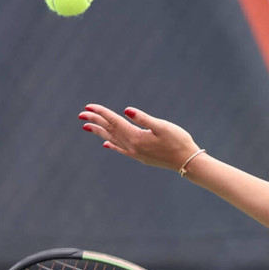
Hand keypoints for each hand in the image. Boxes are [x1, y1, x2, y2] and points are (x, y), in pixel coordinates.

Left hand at [78, 104, 198, 171]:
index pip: (114, 121)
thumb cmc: (178, 141)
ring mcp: (136, 154)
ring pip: (113, 140)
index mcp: (136, 137)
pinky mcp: (141, 158)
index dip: (101, 113)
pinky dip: (112, 145)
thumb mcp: (162, 126)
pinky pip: (121, 150)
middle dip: (95, 122)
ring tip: (87, 127)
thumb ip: (143, 118)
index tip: (88, 106)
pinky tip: (106, 144)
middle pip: (110, 131)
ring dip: (100, 133)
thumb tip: (126, 110)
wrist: (187, 162)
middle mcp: (132, 147)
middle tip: (81, 115)